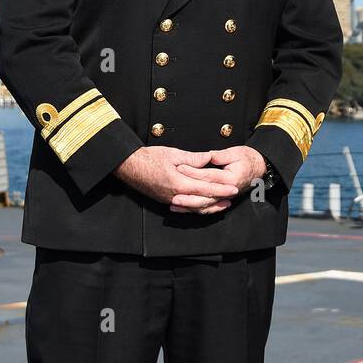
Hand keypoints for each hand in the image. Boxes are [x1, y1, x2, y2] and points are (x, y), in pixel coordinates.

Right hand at [114, 146, 238, 212]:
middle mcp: (175, 195)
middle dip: (219, 200)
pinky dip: (196, 208)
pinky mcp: (165, 200)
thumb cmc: (150, 158)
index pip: (205, 189)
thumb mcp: (173, 154)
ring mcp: (169, 200)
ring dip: (209, 207)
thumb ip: (193, 158)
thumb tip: (209, 158)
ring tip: (222, 205)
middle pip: (202, 201)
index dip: (221, 189)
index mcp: (178, 183)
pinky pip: (185, 207)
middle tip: (232, 198)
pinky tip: (203, 206)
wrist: (129, 166)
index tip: (233, 189)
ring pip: (194, 207)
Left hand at [170, 146, 266, 213]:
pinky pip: (207, 207)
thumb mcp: (236, 153)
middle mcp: (228, 191)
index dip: (193, 172)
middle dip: (187, 196)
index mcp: (231, 178)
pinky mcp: (222, 199)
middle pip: (204, 195)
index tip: (179, 168)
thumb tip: (208, 156)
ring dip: (189, 206)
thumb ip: (221, 155)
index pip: (208, 176)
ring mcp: (225, 197)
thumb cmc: (247, 159)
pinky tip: (184, 208)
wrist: (259, 168)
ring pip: (205, 205)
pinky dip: (195, 208)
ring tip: (174, 205)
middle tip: (173, 194)